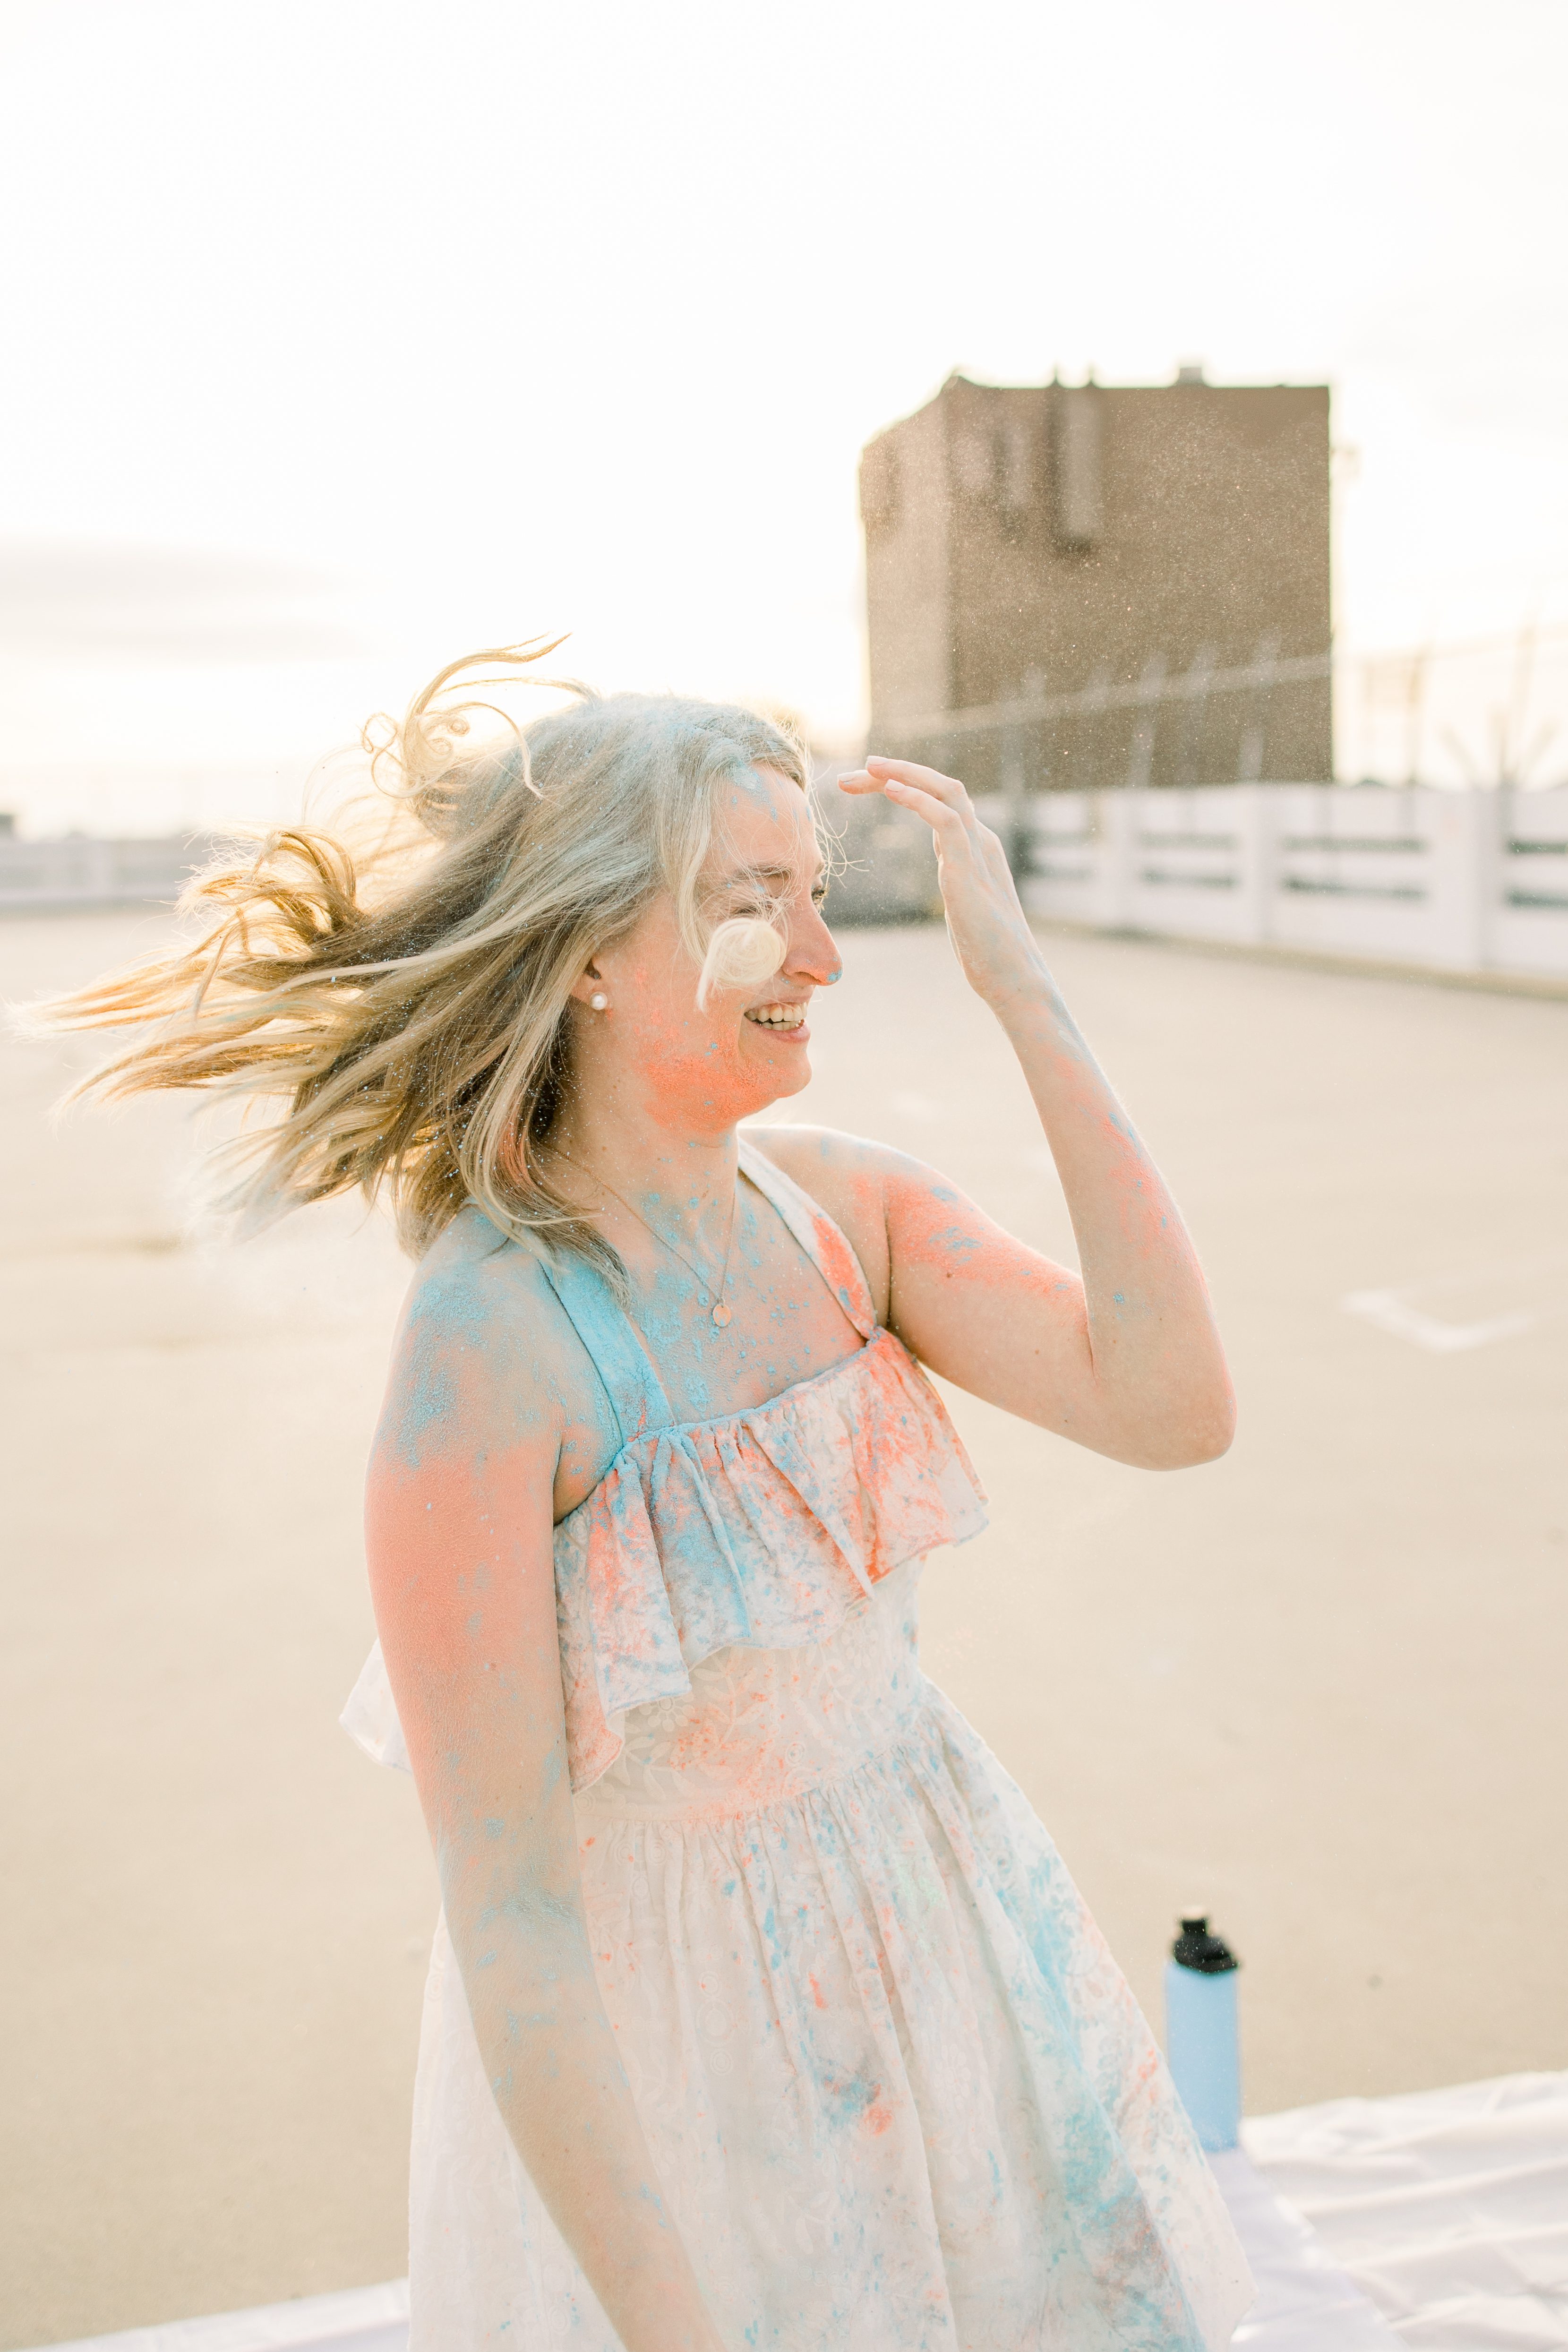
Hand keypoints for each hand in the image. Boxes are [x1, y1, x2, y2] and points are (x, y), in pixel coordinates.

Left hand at [838, 756, 1048, 1012]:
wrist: (1014, 979)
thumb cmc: (989, 953)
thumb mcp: (966, 905)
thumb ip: (958, 881)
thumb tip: (950, 877)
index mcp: (977, 848)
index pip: (941, 801)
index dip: (905, 786)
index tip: (865, 784)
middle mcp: (980, 841)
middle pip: (942, 786)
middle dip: (898, 771)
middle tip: (853, 772)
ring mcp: (978, 852)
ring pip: (947, 791)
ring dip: (905, 773)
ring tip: (867, 767)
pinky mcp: (969, 870)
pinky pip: (945, 820)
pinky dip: (917, 799)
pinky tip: (889, 790)